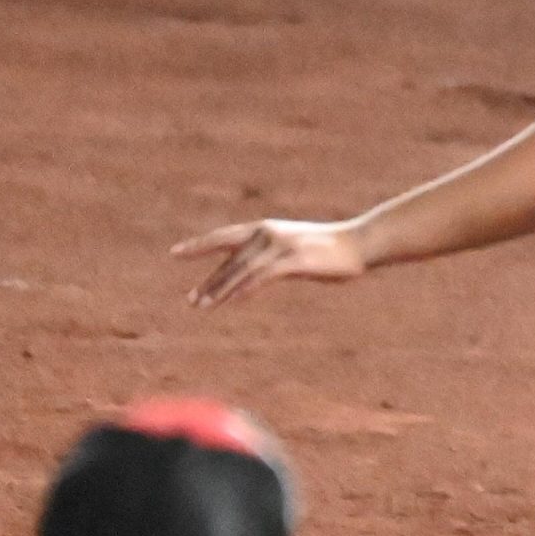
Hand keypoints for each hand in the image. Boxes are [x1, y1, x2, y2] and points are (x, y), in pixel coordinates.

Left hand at [173, 218, 371, 307]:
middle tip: (190, 300)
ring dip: (220, 289)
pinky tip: (231, 301)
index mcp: (265, 228)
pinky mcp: (293, 261)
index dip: (198, 245)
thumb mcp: (295, 248)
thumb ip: (272, 257)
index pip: (224, 237)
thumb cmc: (330, 248)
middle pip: (229, 259)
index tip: (175, 252)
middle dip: (208, 281)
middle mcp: (268, 234)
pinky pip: (262, 277)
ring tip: (203, 306)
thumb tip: (256, 273)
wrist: (359, 243)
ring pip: (241, 270)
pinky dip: (244, 289)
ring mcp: (280, 247)